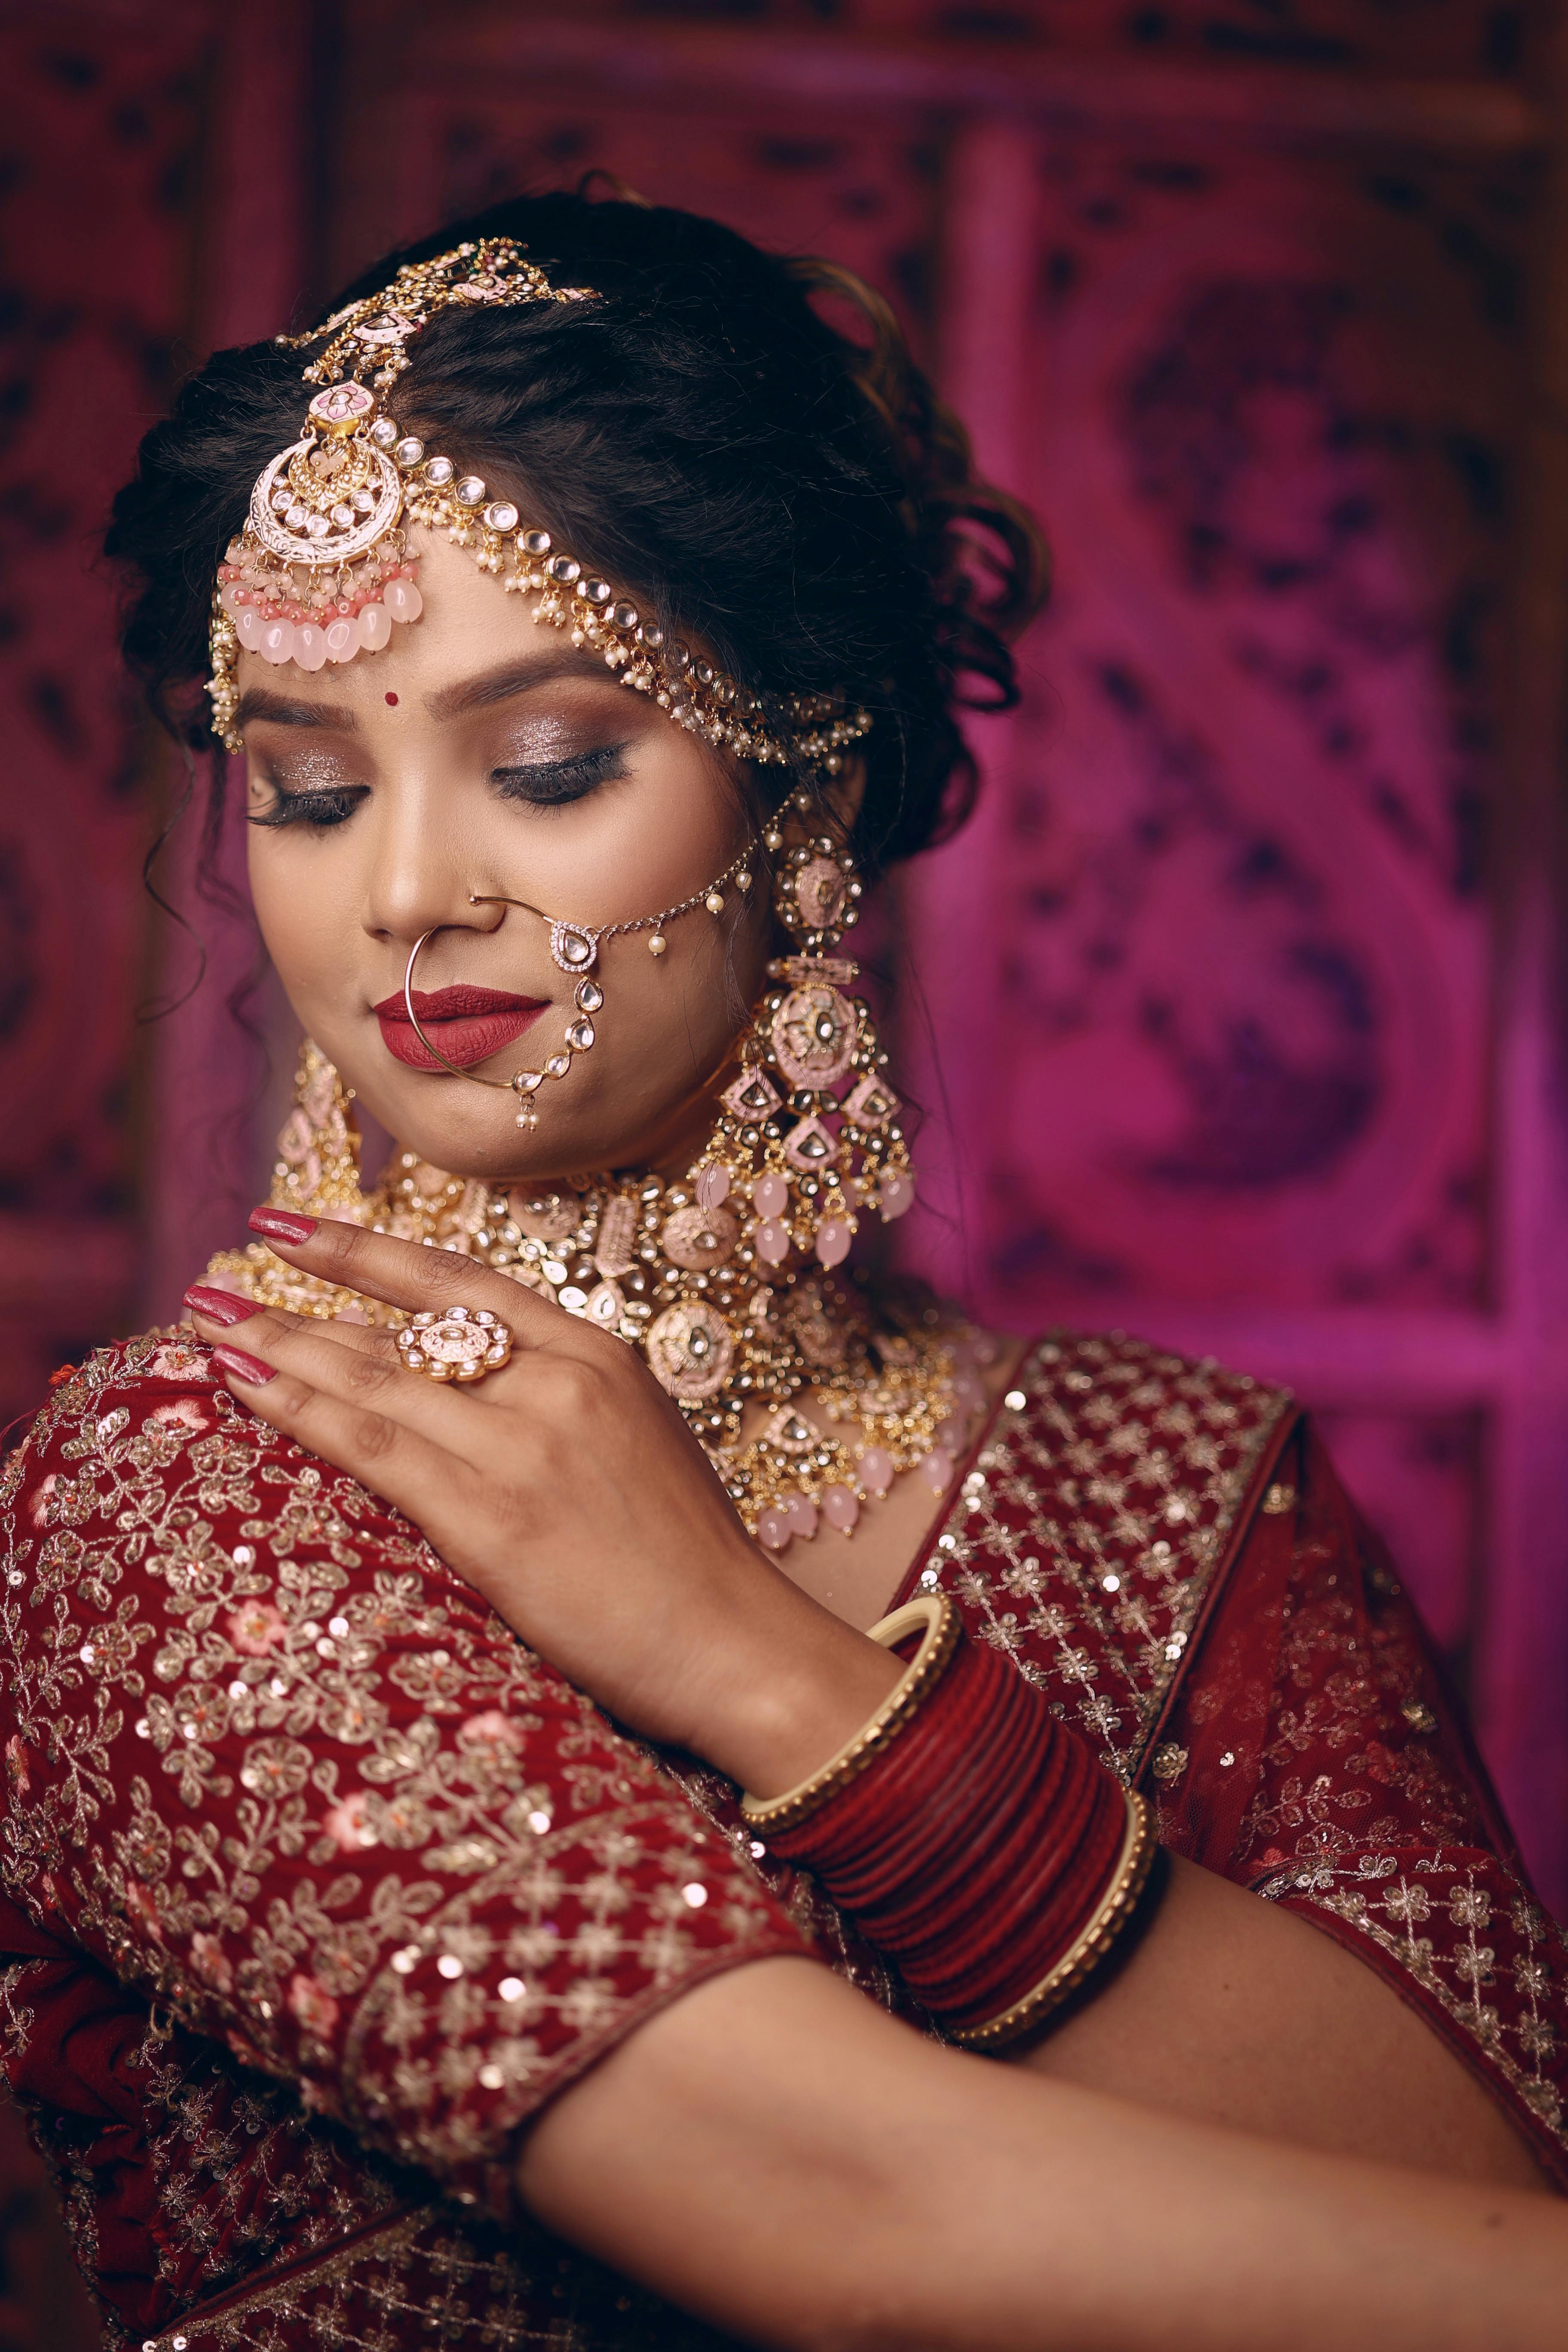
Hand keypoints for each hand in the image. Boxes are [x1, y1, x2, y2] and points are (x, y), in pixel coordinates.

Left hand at [184, 1214, 899, 1794]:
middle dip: (298, 1299)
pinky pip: (374, 1448)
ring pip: (373, 1380)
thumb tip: (473, 1383)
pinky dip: (300, 1411)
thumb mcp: (638, 1441)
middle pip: (402, 1328)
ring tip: (208, 1324)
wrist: (739, 1643)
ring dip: (277, 1347)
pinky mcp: (493, 1520)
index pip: (460, 1281)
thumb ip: (563, 1397)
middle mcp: (558, 1383)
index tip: (294, 1227)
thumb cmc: (689, 1559)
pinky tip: (244, 1384)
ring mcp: (524, 1448)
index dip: (367, 1249)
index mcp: (599, 1355)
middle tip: (215, 1279)